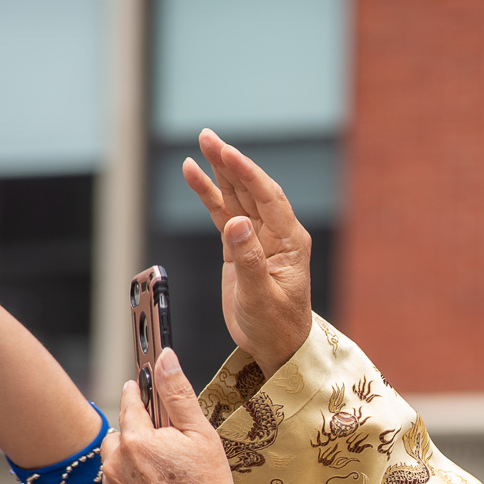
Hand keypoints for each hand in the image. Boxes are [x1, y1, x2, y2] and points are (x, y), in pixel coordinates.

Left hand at [100, 348, 236, 483]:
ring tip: (160, 472)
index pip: (129, 404)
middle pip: (117, 435)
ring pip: (113, 464)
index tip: (136, 386)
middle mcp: (117, 465)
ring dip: (129, 461)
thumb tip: (165, 358)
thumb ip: (178, 394)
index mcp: (137, 440)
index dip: (135, 393)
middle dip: (133, 433)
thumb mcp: (201, 435)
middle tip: (159, 442)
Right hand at [182, 129, 312, 375]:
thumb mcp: (261, 297)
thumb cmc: (276, 326)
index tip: (227, 153)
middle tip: (208, 137)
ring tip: (201, 144)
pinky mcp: (239, 246)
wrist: (276, 346)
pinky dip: (208, 194)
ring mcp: (256, 237)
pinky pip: (222, 213)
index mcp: (290, 241)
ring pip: (236, 196)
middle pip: (251, 188)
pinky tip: (194, 174)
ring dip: (218, 171)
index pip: (268, 197)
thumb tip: (237, 224)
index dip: (247, 173)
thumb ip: (249, 260)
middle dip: (229, 162)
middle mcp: (275, 233)